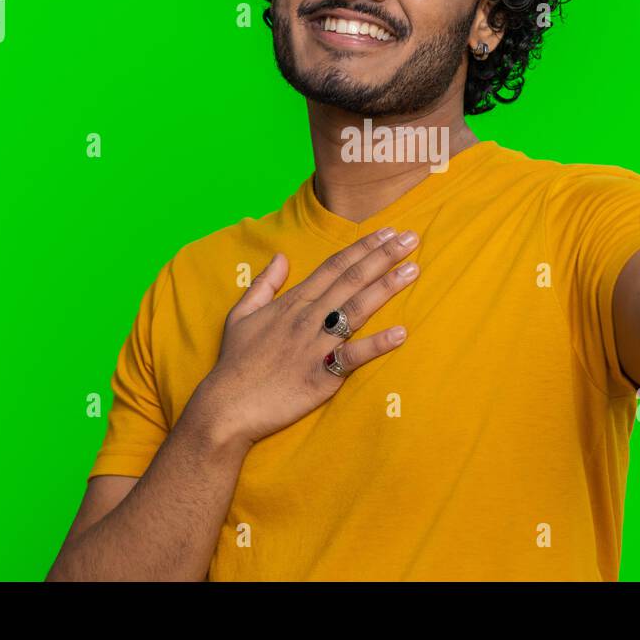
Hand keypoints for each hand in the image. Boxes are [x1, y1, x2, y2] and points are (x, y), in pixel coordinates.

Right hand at [199, 227, 420, 446]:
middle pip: (351, 280)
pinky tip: (401, 332)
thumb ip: (263, 284)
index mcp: (292, 302)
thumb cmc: (235, 363)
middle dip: (383, 257)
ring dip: (387, 287)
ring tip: (413, 269)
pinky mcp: (320, 375)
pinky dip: (377, 345)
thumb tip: (280, 256)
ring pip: (356, 309)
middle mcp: (307, 318)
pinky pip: (352, 357)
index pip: (334, 267)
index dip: (362, 247)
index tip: (386, 232)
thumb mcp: (240, 315)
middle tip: (411, 238)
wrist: (226, 407)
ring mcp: (315, 346)